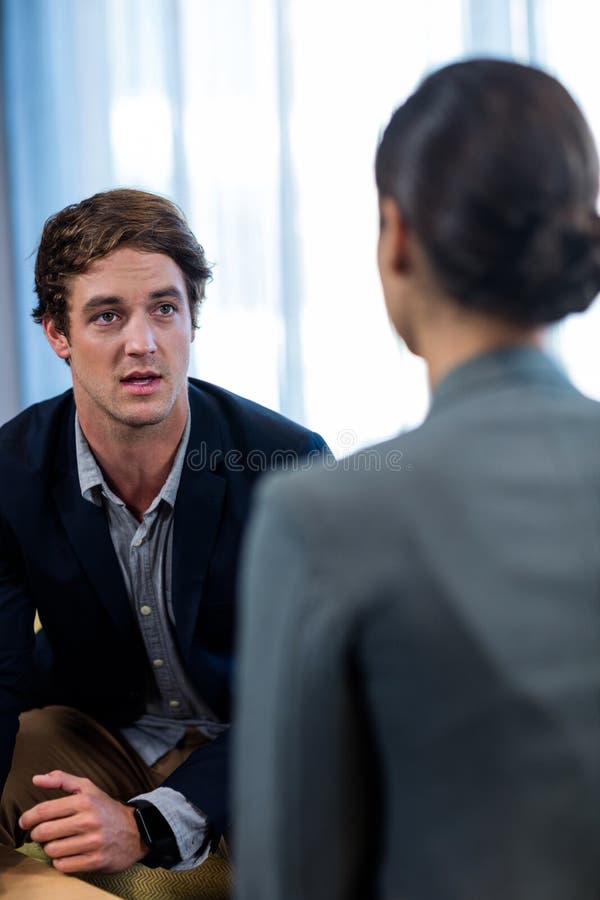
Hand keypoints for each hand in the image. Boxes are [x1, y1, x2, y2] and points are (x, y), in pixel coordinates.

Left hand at [18, 770, 147, 872]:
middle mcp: (88, 820)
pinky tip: (67, 854)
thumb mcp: (88, 788)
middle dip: (38, 834)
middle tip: (42, 834)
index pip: (44, 810)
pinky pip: (63, 866)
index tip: (24, 822)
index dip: (28, 818)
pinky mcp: (95, 861)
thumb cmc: (106, 809)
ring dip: (50, 848)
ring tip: (58, 843)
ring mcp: (92, 842)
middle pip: (44, 832)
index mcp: (84, 800)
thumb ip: (62, 780)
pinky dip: (60, 862)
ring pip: (52, 850)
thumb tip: (36, 779)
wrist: (136, 831)